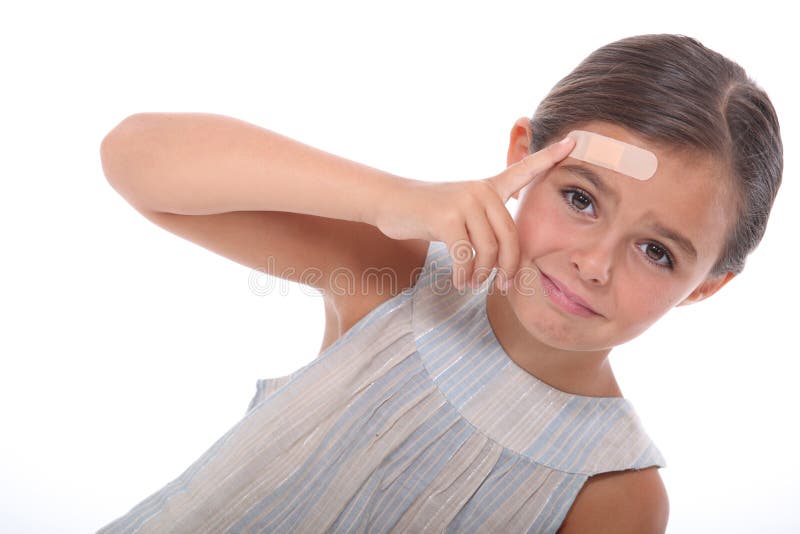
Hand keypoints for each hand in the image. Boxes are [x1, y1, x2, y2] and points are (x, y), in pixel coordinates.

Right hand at [372, 135, 575, 290]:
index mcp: (489, 187)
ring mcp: (464, 201)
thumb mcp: (461, 211)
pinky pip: (465, 256)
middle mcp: (481, 191)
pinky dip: (463, 275)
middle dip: (509, 268)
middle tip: (504, 287)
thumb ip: (484, 224)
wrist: (390, 202)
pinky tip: (459, 281)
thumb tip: (503, 262)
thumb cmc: (427, 213)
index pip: (525, 170)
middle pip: (510, 237)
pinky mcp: (447, 217)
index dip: (550, 156)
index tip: (574, 142)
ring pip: (489, 251)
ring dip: (481, 275)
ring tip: (472, 283)